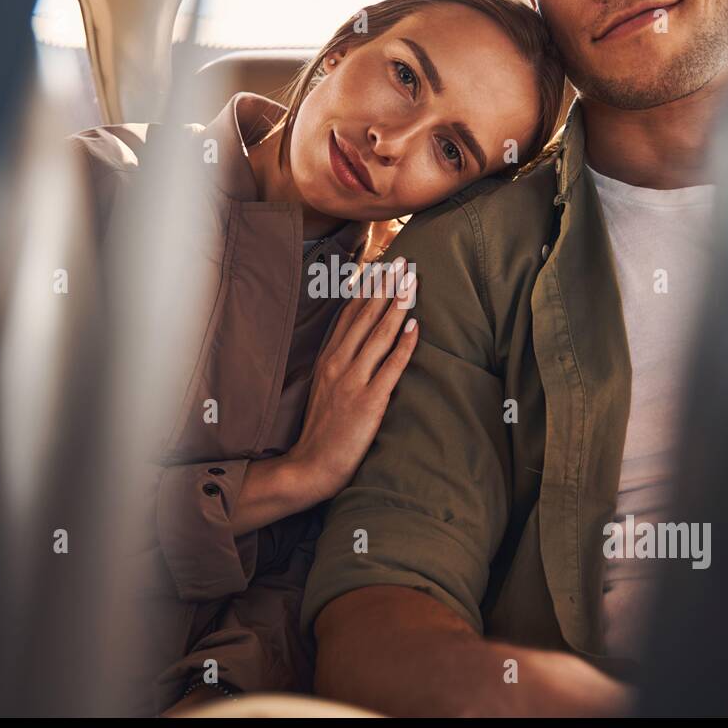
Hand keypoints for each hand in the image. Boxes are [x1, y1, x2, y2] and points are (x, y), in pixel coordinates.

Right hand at [285, 256, 418, 502]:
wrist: (311, 465)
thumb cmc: (322, 430)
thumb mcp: (325, 388)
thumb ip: (341, 364)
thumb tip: (362, 342)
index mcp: (328, 358)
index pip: (350, 314)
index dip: (368, 288)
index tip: (383, 265)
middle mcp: (339, 363)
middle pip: (365, 316)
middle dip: (386, 286)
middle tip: (404, 261)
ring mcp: (353, 381)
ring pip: (379, 334)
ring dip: (397, 305)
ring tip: (412, 281)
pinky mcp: (368, 401)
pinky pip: (391, 367)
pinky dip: (404, 345)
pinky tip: (416, 325)